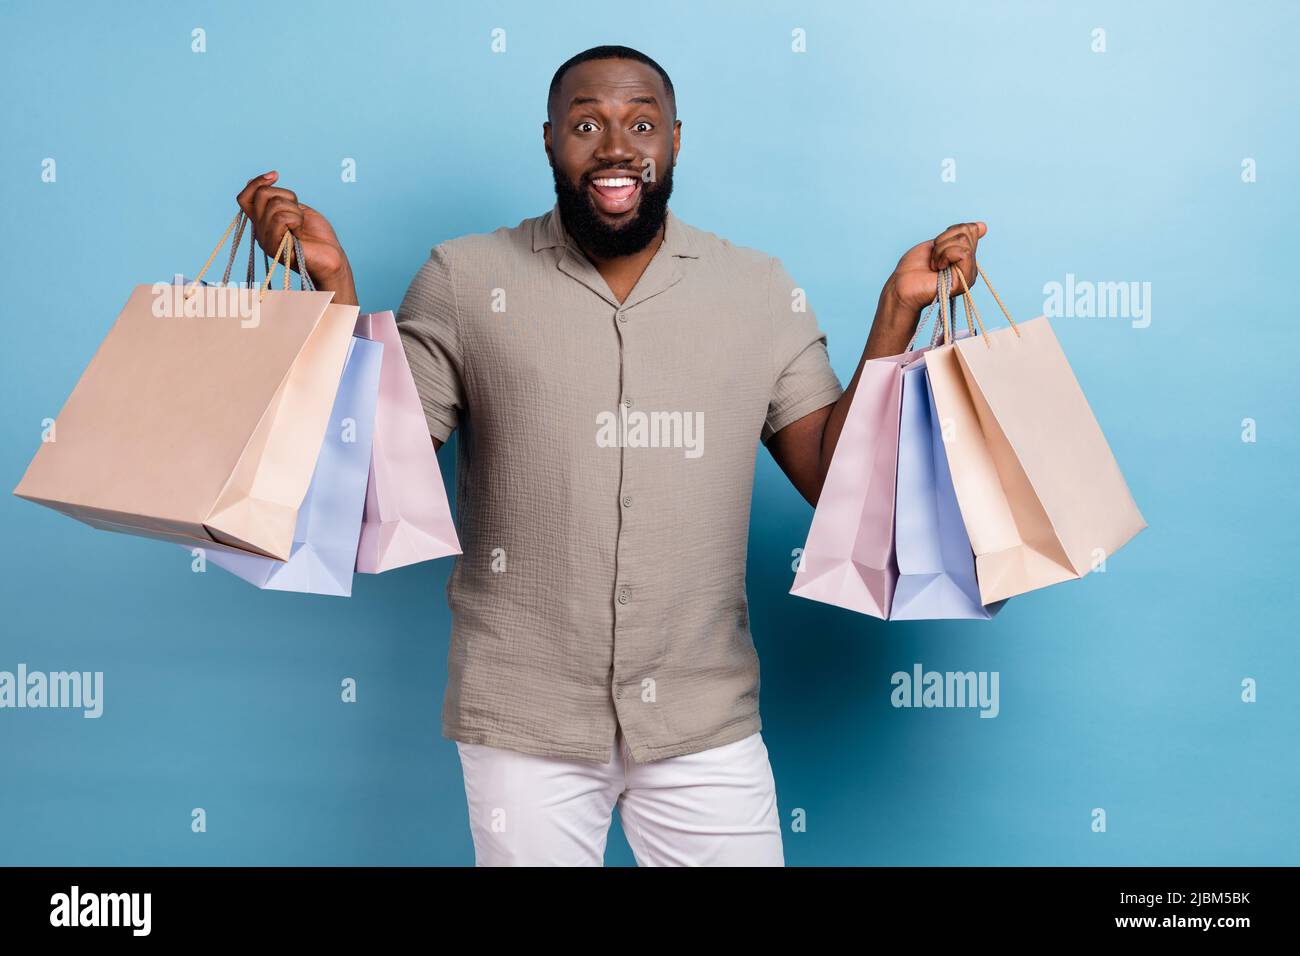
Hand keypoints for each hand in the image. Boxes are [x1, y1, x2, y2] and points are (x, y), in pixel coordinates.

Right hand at [235, 171, 353, 295]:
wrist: (331, 258)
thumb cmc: (317, 236)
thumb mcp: (297, 209)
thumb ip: (279, 199)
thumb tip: (265, 180)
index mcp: (262, 222)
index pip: (245, 197)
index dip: (257, 182)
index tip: (275, 175)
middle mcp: (260, 231)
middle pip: (262, 195)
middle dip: (286, 196)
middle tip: (298, 213)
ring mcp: (266, 239)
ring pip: (274, 205)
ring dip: (295, 211)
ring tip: (301, 226)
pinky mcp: (275, 246)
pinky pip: (281, 219)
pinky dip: (297, 220)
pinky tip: (300, 233)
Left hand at [888, 221, 987, 311]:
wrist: (901, 287)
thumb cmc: (913, 268)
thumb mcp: (936, 244)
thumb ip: (958, 235)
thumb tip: (982, 226)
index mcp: (964, 258)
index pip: (970, 229)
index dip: (950, 232)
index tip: (937, 245)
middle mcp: (970, 266)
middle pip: (967, 233)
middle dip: (943, 240)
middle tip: (933, 258)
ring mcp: (968, 274)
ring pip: (963, 241)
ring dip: (940, 250)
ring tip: (934, 265)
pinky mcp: (964, 280)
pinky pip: (963, 253)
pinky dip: (944, 256)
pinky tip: (937, 268)